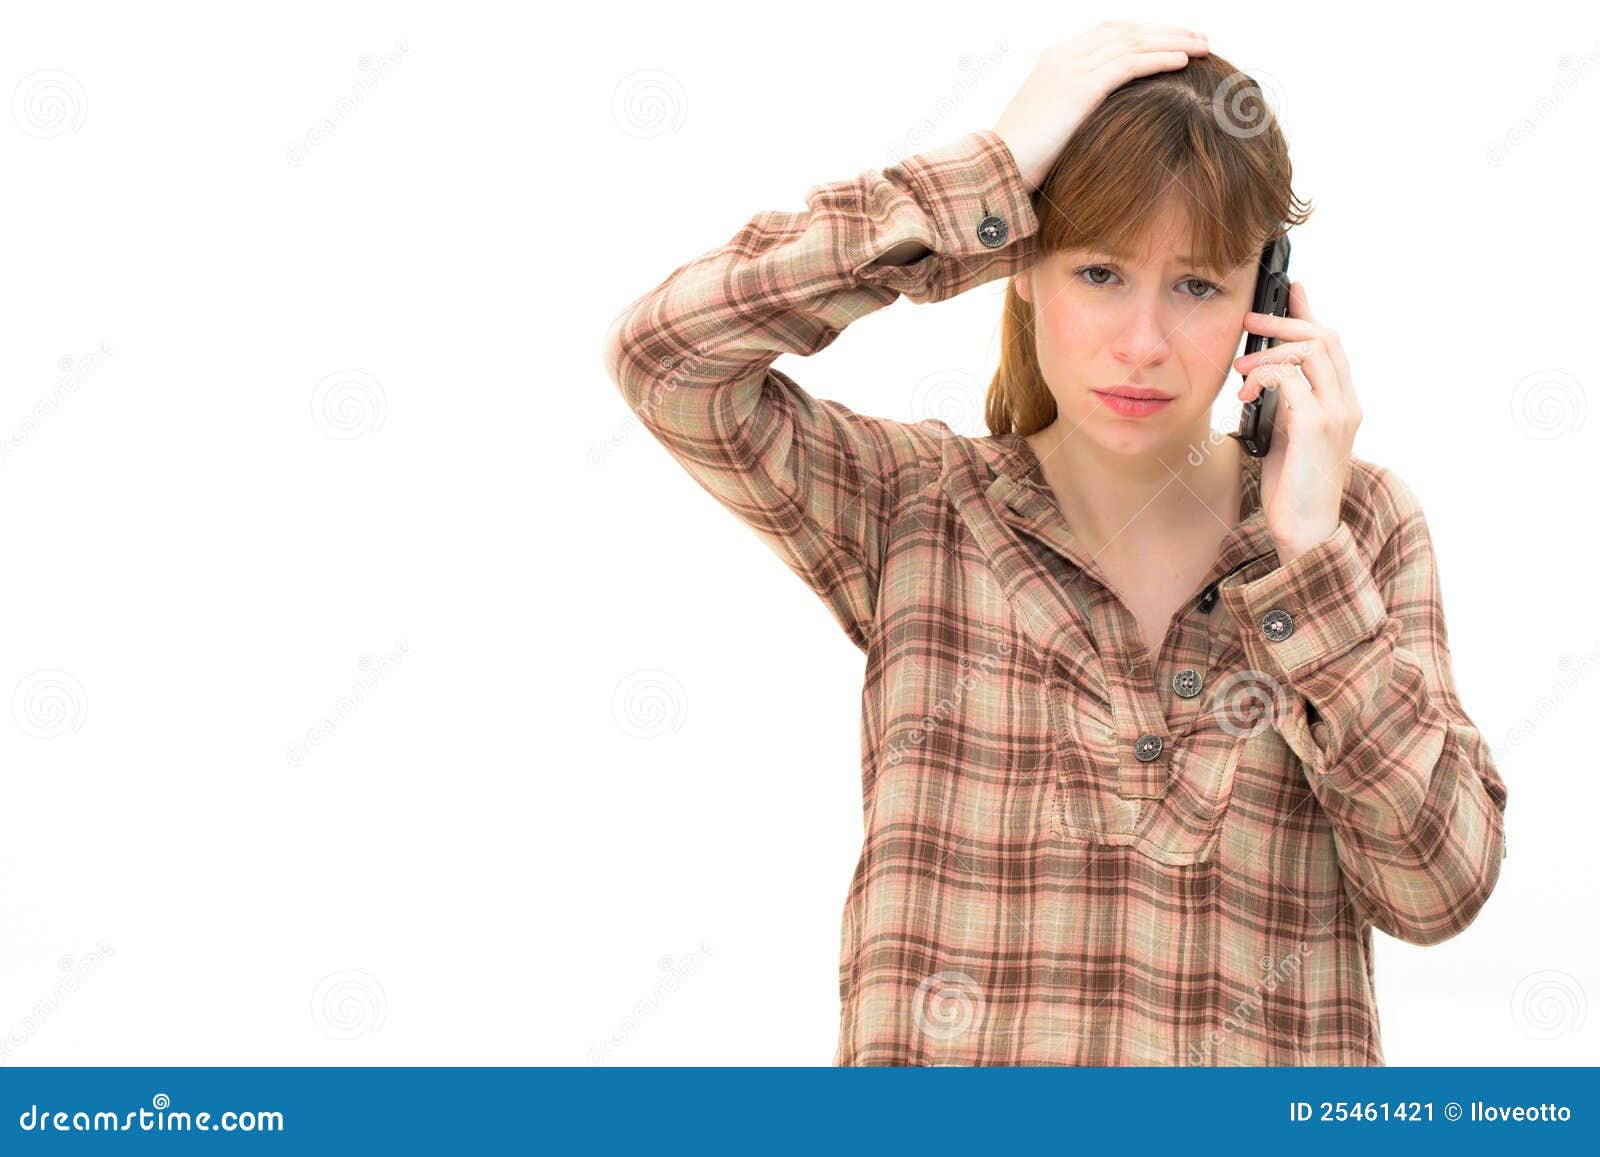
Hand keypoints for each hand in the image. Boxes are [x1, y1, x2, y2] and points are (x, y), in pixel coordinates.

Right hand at [992, 22, 1209, 191]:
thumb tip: (1101, 123)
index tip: (1172, 41)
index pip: (1108, 34)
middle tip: (1198, 37)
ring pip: (1132, 42)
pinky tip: (1183, 62)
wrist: (996, 168)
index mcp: (1054, 61)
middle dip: (1165, 31)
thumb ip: (1074, 112)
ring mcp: (1070, 68)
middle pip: (1126, 31)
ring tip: (1202, 46)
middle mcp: (1063, 56)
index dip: (1144, 33)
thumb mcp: (1048, 126)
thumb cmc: (1020, 160)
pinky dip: (1159, 59)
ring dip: (1172, 41)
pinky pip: (1129, 64)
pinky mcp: (1080, 87)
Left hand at [1232, 282, 1362, 564]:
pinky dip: (1264, 376)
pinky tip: (1245, 394)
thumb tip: (1265, 375)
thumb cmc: (1293, 486)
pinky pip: (1291, 378)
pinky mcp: (1316, 425)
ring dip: (1269, 352)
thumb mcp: (1289, 434)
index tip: (1291, 290)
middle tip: (1250, 320)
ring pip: (1311, 351)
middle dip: (1285, 322)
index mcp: (1342, 403)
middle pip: (1325, 338)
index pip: (1332, 344)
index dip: (1310, 313)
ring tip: (1241, 369)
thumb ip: (1287, 402)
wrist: (1304, 528)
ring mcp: (1336, 413)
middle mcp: (1346, 403)